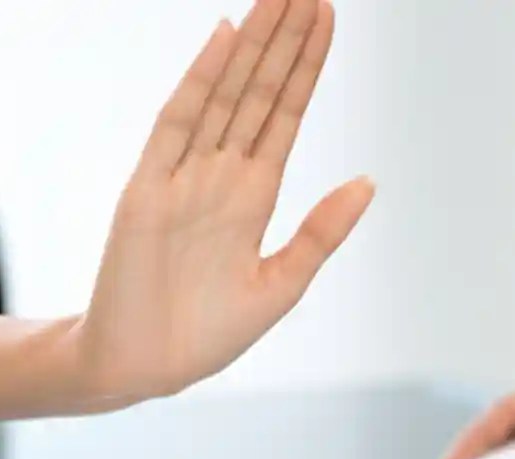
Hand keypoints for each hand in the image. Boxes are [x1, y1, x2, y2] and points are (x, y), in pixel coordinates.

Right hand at [75, 0, 374, 401]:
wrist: (144, 368)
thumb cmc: (208, 332)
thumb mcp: (282, 284)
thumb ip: (321, 232)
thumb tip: (369, 181)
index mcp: (254, 195)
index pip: (285, 114)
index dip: (306, 68)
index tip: (326, 20)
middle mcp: (221, 174)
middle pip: (259, 92)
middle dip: (285, 41)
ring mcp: (184, 176)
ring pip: (225, 95)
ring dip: (253, 46)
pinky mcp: (148, 190)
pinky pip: (177, 124)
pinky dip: (202, 81)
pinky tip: (225, 38)